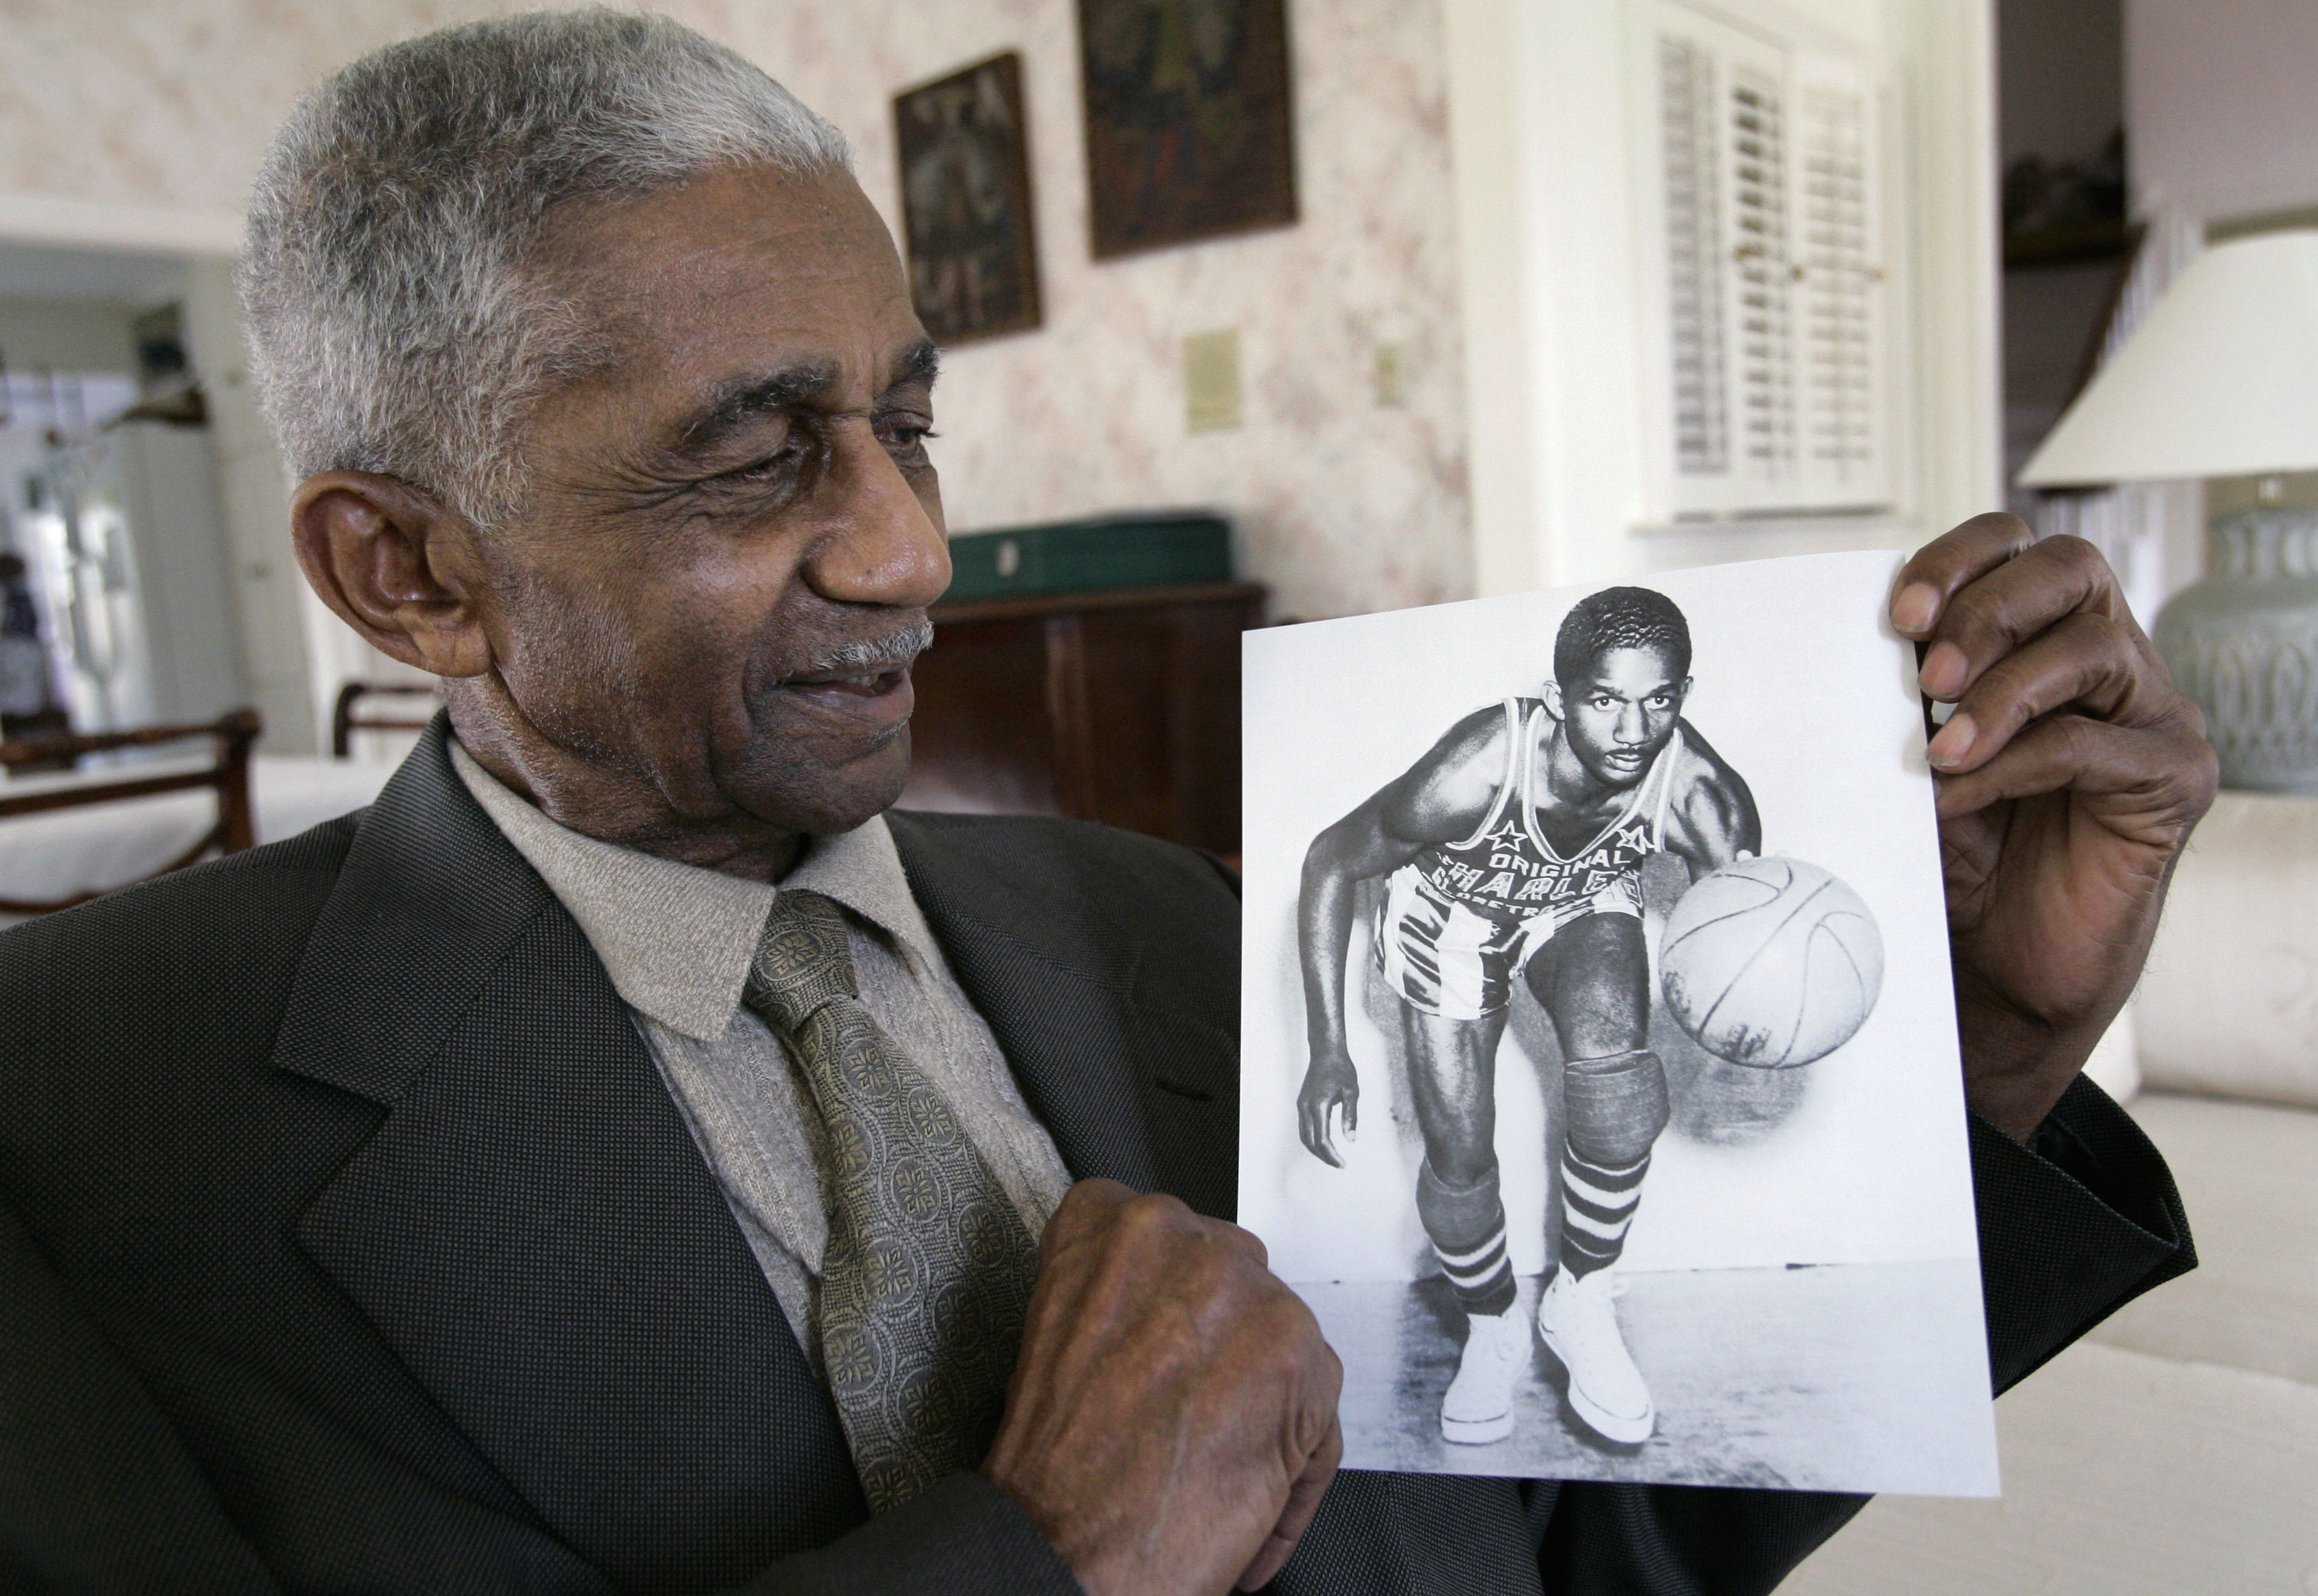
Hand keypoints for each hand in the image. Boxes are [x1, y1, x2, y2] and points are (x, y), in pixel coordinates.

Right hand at [985, 1180, 1342, 1595]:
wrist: (1061, 1549)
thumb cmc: (1049, 1467)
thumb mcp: (1055, 1331)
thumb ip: (1118, 1292)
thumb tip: (1168, 1307)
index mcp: (1110, 1226)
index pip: (1165, 1233)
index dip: (1167, 1298)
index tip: (1161, 1336)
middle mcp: (1184, 1241)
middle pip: (1232, 1280)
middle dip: (1223, 1344)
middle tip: (1192, 1409)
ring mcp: (1251, 1296)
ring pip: (1281, 1342)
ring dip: (1264, 1404)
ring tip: (1220, 1466)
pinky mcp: (1303, 1363)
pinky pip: (1319, 1417)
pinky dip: (1293, 1472)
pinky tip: (1249, 1504)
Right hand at [1296, 1050, 1359, 1166]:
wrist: (1326, 1052)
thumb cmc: (1341, 1070)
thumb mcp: (1352, 1093)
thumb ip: (1350, 1117)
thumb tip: (1350, 1140)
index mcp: (1319, 1106)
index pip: (1322, 1139)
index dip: (1331, 1155)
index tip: (1343, 1164)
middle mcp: (1305, 1107)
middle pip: (1310, 1142)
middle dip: (1324, 1156)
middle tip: (1339, 1164)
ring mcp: (1301, 1105)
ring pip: (1304, 1136)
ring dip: (1316, 1150)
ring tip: (1332, 1157)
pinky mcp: (1301, 1103)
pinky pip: (1304, 1128)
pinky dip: (1312, 1139)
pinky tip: (1325, 1143)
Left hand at [1890, 515, 2216, 1137]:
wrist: (1998, 965)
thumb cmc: (1960, 854)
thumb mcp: (1914, 759)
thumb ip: (1901, 697)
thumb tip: (1839, 647)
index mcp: (2045, 635)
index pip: (2018, 548)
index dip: (1960, 560)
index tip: (1898, 612)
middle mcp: (2108, 661)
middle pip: (2071, 569)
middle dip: (1988, 609)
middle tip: (1923, 670)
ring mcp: (2149, 715)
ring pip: (2090, 649)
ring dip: (2001, 690)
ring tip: (1937, 747)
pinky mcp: (2172, 779)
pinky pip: (2096, 746)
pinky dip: (2016, 763)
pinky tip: (1960, 795)